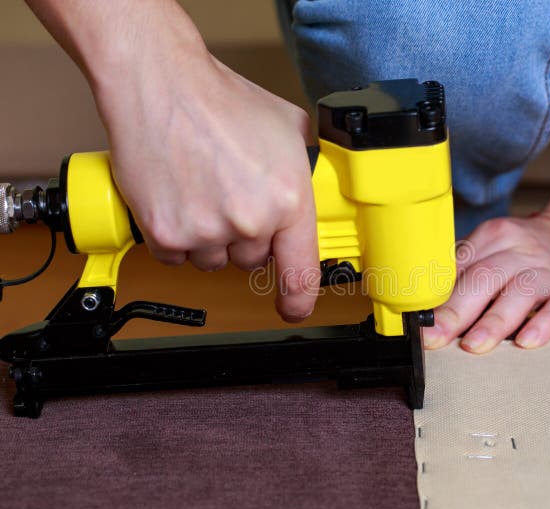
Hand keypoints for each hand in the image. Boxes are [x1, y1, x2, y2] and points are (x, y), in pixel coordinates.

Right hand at [93, 44, 318, 321]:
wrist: (160, 85)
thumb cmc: (221, 101)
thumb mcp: (288, 127)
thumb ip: (307, 166)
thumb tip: (316, 184)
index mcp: (289, 201)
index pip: (301, 273)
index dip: (298, 299)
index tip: (294, 307)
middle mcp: (250, 222)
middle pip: (252, 260)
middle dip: (244, 235)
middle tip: (230, 193)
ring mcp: (205, 231)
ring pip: (213, 259)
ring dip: (209, 236)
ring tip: (201, 188)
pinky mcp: (164, 233)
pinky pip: (176, 256)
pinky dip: (176, 234)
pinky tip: (178, 197)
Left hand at [423, 213, 549, 352]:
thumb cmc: (523, 257)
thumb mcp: (493, 252)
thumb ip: (462, 275)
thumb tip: (421, 312)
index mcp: (494, 236)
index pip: (459, 265)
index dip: (435, 295)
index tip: (416, 320)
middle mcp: (522, 250)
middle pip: (485, 278)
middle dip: (455, 312)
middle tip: (434, 338)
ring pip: (520, 292)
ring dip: (493, 321)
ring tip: (472, 346)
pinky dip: (543, 325)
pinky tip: (526, 342)